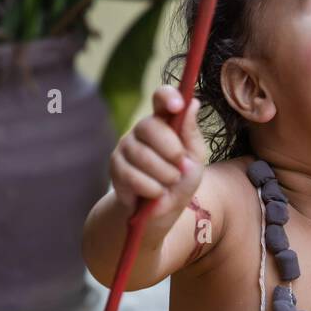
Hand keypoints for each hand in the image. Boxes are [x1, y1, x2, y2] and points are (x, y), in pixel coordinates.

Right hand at [110, 85, 207, 222]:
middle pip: (150, 126)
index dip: (168, 97)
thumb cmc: (181, 181)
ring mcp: (125, 146)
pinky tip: (155, 193)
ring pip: (143, 156)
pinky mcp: (115, 167)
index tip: (178, 106)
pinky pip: (133, 176)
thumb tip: (193, 103)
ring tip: (169, 184)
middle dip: (172, 151)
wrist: (162, 213)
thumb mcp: (195, 159)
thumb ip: (192, 133)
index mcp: (164, 122)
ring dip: (164, 175)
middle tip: (180, 167)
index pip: (161, 97)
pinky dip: (151, 189)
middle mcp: (142, 129)